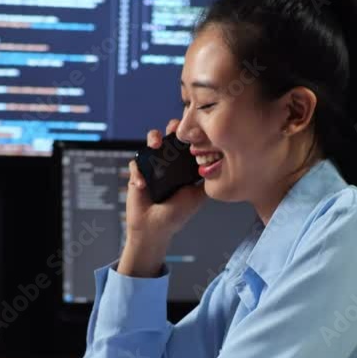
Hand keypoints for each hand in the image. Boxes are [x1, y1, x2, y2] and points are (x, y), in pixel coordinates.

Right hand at [126, 119, 207, 241]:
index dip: (190, 134)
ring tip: (155, 144)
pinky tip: (142, 184)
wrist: (154, 229)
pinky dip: (138, 172)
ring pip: (150, 143)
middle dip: (172, 128)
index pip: (187, 144)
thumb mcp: (197, 197)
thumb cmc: (176, 215)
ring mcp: (152, 166)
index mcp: (182, 166)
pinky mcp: (137, 173)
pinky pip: (135, 164)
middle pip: (169, 137)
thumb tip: (221, 167)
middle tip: (175, 129)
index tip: (195, 131)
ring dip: (153, 138)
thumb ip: (206, 182)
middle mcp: (168, 163)